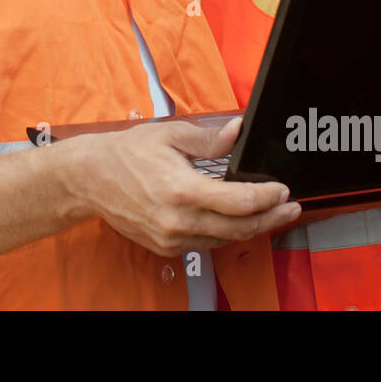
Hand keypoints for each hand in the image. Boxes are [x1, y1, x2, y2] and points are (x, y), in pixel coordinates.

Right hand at [66, 116, 300, 256]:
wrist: (91, 179)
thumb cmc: (126, 154)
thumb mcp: (169, 135)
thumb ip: (208, 139)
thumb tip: (237, 133)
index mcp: (182, 191)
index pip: (239, 202)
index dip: (267, 198)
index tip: (282, 190)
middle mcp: (178, 221)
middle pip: (239, 228)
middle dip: (270, 218)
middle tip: (289, 208)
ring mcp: (171, 238)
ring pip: (224, 239)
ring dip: (251, 228)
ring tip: (269, 214)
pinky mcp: (166, 247)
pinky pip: (206, 243)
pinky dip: (225, 232)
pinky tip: (235, 219)